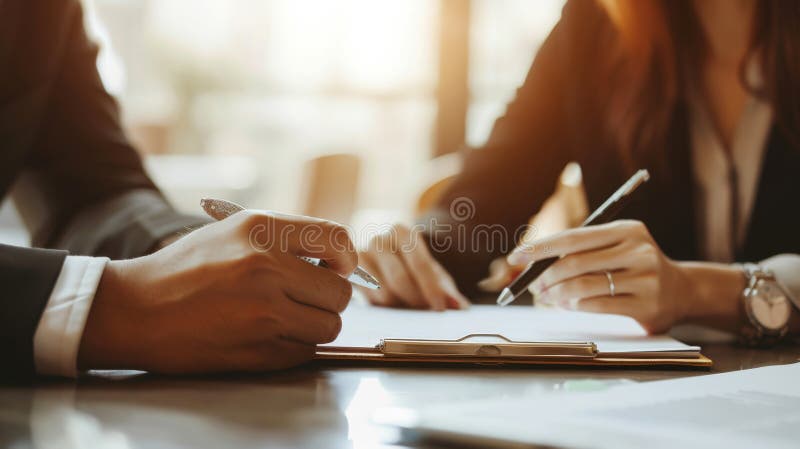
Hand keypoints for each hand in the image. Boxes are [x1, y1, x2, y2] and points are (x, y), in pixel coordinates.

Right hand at [78, 210, 356, 373]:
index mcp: (261, 230)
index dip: (345, 258)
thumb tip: (338, 261)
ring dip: (314, 324)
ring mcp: (262, 313)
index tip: (338, 267)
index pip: (337, 239)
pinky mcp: (256, 350)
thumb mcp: (234, 231)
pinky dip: (294, 346)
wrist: (135, 310)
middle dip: (328, 297)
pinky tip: (267, 334)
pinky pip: (305, 352)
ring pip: (329, 326)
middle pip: (340, 292)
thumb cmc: (185, 268)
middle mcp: (266, 268)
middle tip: (307, 297)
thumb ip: (286, 239)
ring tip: (287, 317)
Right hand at [358, 223, 468, 310]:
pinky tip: (393, 307)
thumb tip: (458, 306)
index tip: (440, 308)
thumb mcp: (435, 274)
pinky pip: (369, 299)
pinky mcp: (351, 274)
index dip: (431, 288)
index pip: (419, 262)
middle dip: (415, 299)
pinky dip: (385, 307)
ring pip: (383, 292)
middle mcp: (379, 239)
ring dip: (400, 306)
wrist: (392, 260)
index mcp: (402, 232)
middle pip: (399, 279)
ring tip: (411, 308)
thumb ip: (447, 289)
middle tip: (426, 313)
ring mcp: (361, 255)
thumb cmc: (415, 267)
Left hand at [507, 220, 689, 332]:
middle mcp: (638, 249)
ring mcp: (645, 277)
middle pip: (574, 262)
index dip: (540, 248)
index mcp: (626, 230)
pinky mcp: (646, 304)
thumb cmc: (635, 267)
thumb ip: (582, 250)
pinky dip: (574, 306)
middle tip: (531, 287)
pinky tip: (566, 305)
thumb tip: (533, 262)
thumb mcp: (616, 248)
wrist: (683, 291)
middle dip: (545, 276)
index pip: (573, 237)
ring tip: (547, 297)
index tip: (517, 257)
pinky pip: (596, 305)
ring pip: (583, 285)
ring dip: (556, 294)